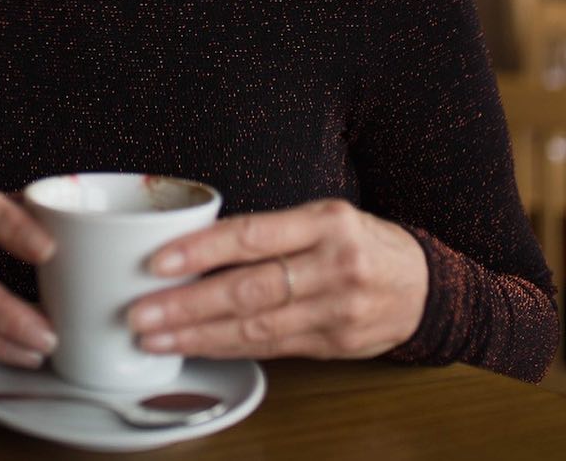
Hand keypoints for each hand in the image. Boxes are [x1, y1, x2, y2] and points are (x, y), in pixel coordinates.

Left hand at [128, 199, 427, 359]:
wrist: (423, 286)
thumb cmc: (360, 241)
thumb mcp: (322, 216)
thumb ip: (271, 230)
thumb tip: (197, 243)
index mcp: (325, 221)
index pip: (252, 235)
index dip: (202, 250)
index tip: (158, 262)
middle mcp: (334, 266)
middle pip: (249, 289)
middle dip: (188, 304)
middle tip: (142, 311)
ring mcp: (337, 310)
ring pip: (255, 327)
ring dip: (198, 335)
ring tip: (155, 336)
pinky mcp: (334, 344)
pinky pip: (271, 348)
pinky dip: (228, 349)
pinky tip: (196, 347)